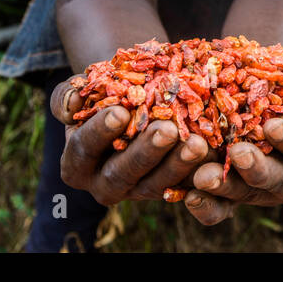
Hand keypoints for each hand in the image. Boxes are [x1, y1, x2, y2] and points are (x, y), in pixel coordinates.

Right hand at [50, 75, 211, 204]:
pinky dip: (199, 175)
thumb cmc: (101, 93)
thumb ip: (66, 95)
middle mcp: (105, 185)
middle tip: (167, 130)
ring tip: (198, 144)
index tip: (119, 112)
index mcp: (77, 163)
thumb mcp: (80, 89)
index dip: (100, 131)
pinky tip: (216, 155)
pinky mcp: (168, 191)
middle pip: (122, 174)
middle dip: (145, 153)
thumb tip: (71, 105)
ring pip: (157, 186)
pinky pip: (185, 188)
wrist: (132, 99)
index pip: (85, 148)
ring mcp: (138, 191)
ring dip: (178, 166)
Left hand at [181, 85, 282, 225]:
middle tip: (239, 152)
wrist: (268, 97)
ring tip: (204, 175)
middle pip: (279, 182)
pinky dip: (206, 207)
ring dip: (225, 187)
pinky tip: (190, 195)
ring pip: (246, 196)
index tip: (273, 126)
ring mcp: (262, 194)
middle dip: (259, 169)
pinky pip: (221, 211)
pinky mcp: (235, 201)